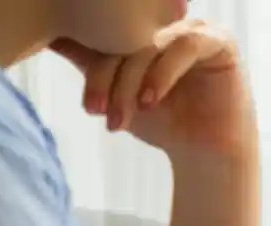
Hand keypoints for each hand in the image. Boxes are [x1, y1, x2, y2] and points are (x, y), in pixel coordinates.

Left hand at [50, 20, 256, 161]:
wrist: (206, 154)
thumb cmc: (164, 124)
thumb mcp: (118, 93)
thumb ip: (90, 63)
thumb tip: (49, 37)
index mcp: (149, 30)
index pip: (112, 38)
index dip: (97, 70)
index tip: (89, 107)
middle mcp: (172, 25)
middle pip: (129, 40)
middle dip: (109, 80)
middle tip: (99, 112)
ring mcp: (198, 30)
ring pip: (152, 45)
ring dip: (132, 83)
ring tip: (123, 117)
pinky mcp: (221, 41)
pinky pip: (185, 47)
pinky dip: (163, 74)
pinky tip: (151, 101)